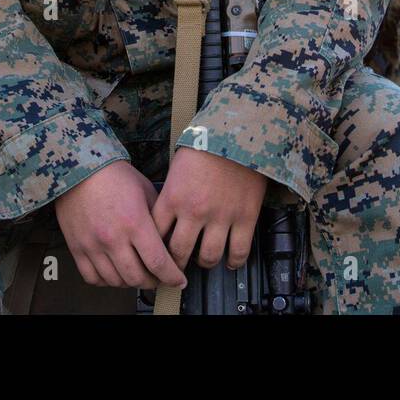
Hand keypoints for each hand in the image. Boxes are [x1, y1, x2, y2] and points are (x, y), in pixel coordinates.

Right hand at [53, 161, 185, 289]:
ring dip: (131, 283)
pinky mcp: (76, 248)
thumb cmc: (114, 176)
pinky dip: (106, 281)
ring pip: (115, 281)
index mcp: (134, 223)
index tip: (179, 282)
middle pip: (137, 278)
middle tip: (159, 278)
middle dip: (153, 282)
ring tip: (138, 274)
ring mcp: (93, 246)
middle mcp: (113, 238)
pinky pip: (93, 278)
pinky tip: (115, 272)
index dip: (172, 277)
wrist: (79, 168)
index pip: (158, 262)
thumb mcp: (145, 190)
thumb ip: (158, 218)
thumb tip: (170, 241)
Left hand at [152, 148, 267, 271]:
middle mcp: (194, 211)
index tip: (156, 254)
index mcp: (173, 197)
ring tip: (204, 260)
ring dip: (204, 263)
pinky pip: (238, 251)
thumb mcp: (177, 167)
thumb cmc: (206, 144)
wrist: (239, 132)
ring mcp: (220, 216)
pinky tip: (230, 262)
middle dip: (175, 264)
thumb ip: (172, 194)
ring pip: (208, 256)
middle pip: (178, 252)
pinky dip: (234, 262)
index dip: (154, 249)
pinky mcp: (245, 217)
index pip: (155, 235)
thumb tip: (166, 216)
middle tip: (177, 268)